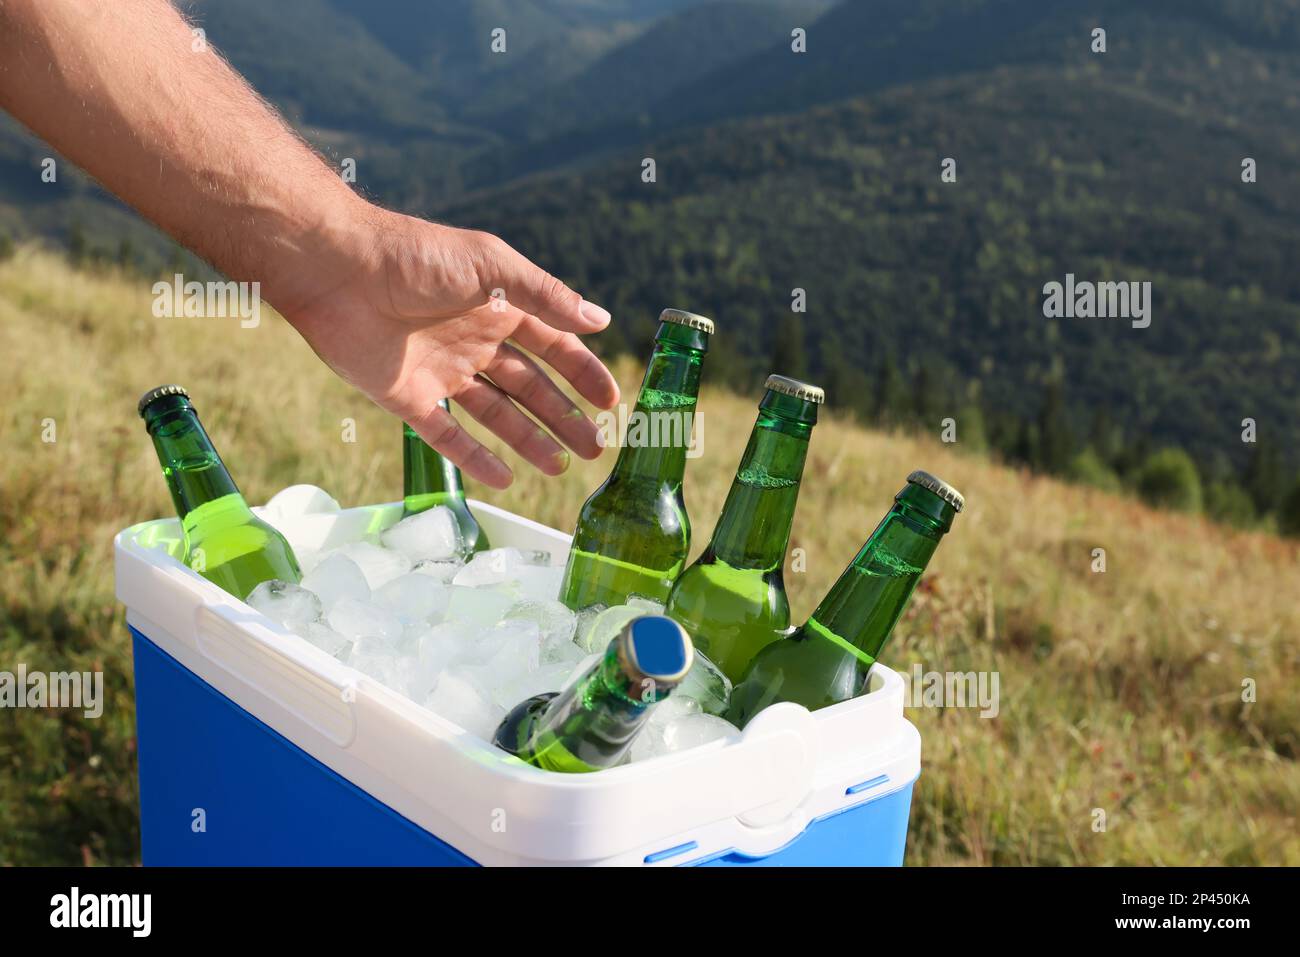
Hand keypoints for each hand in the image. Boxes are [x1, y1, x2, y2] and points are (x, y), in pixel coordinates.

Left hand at [276, 203, 620, 488]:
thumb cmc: (416, 256)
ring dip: (529, 440)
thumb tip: (602, 320)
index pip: (553, 347)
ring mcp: (442, 371)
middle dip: (563, 416)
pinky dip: (475, 458)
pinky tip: (505, 478)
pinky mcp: (407, 397)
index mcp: (498, 307)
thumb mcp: (491, 267)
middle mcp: (474, 341)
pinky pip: (447, 435)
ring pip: (496, 415)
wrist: (336, 270)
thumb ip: (546, 296)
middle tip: (593, 449)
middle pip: (529, 387)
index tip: (610, 403)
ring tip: (559, 467)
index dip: (582, 374)